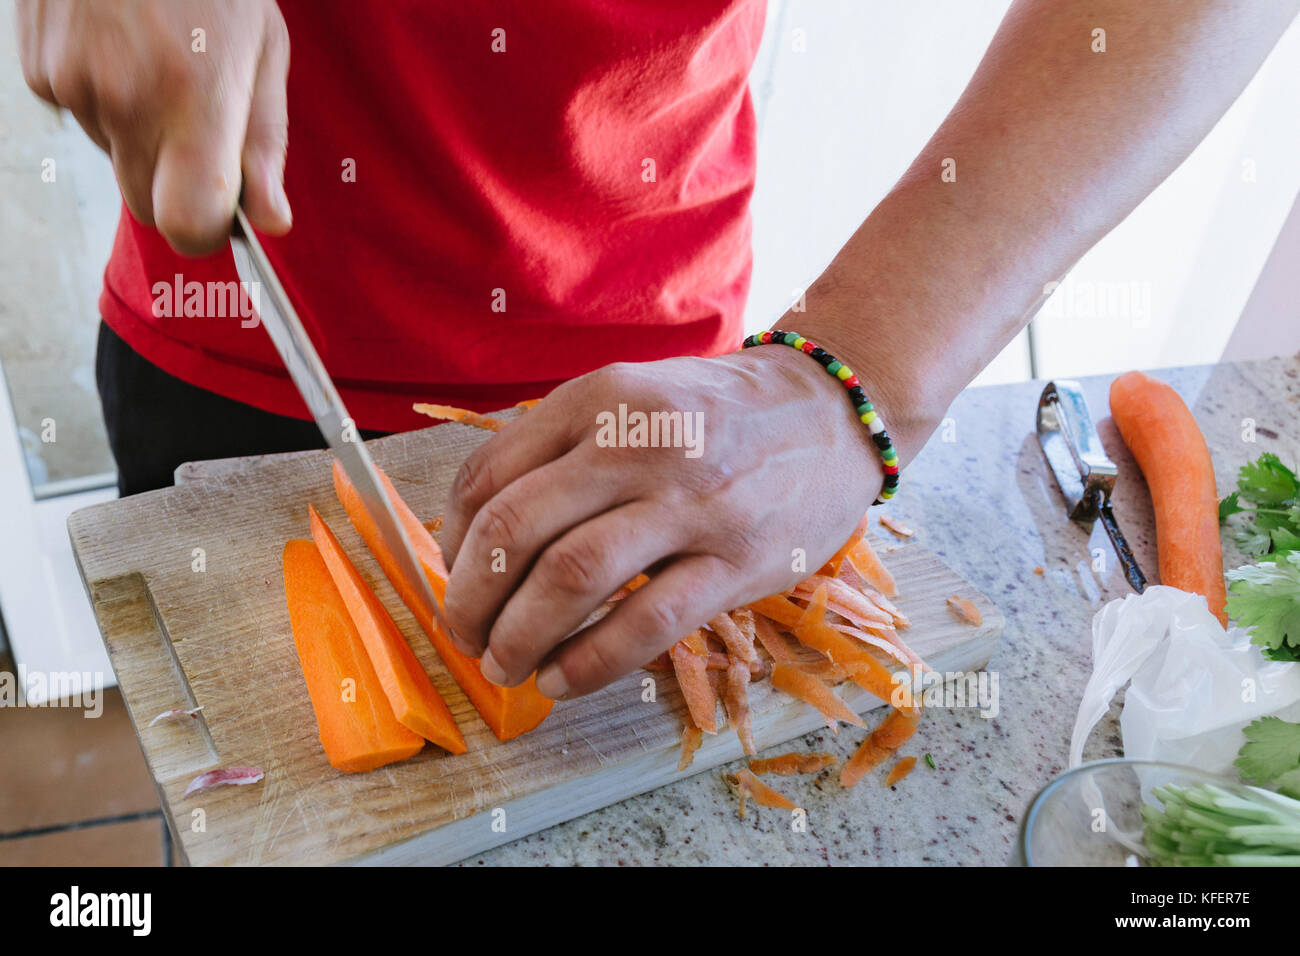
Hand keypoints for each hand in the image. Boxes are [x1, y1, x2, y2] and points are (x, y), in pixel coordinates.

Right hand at [17, 0, 291, 253]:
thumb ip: (264, 143)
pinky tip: (119, 45)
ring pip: (115, 157)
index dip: (207, 230)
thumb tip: (271, 220)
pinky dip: (102, 98)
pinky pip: (81, 117)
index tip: (224, 213)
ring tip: (158, 61)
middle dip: (176, 191)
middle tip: (198, 133)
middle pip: (147, 208)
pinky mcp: (38, 71)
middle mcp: (126, 100)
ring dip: (140, 131)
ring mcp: (73, 85)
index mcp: (194, 99)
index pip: (187, 224)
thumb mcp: (263, 50)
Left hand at [440, 344, 884, 699]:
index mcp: (598, 399)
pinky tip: (563, 681)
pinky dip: (588, 664)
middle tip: (465, 636)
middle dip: (470, 600)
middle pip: (515, 530)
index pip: (489, 477)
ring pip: (571, 577)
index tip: (456, 578)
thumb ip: (558, 450)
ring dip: (518, 637)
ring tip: (506, 666)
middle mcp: (636, 443)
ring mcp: (690, 502)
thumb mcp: (630, 399)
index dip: (452, 542)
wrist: (832, 413)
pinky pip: (645, 624)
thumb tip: (475, 539)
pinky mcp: (736, 560)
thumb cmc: (715, 415)